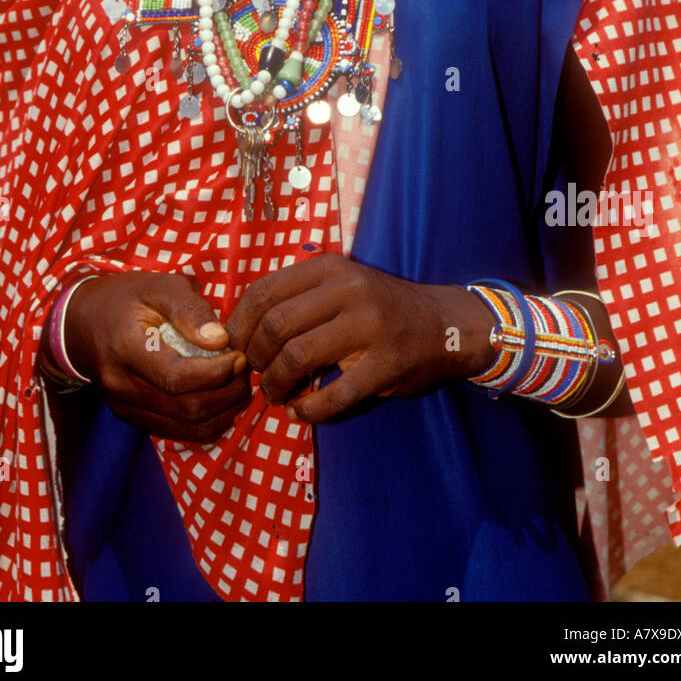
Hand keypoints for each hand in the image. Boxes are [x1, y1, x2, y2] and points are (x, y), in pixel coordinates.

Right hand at [59, 272, 251, 444]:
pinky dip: (208, 422)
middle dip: (228, 393)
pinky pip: (179, 433)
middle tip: (246, 369)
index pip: (177, 377)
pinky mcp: (133, 418)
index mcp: (126, 349)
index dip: (216, 373)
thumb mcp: (157, 286)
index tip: (239, 355)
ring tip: (239, 384)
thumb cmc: (126, 298)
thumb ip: (190, 309)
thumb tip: (221, 339)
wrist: (82, 324)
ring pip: (187, 428)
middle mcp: (122, 386)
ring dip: (223, 411)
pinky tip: (222, 399)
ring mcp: (126, 407)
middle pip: (187, 408)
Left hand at [226, 256, 496, 423]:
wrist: (444, 324)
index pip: (262, 292)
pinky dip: (309, 410)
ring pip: (298, 357)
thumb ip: (296, 298)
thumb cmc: (379, 306)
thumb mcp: (340, 284)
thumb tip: (237, 331)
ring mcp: (369, 327)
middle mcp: (348, 290)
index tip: (237, 347)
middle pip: (275, 326)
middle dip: (256, 358)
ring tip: (277, 395)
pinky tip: (301, 412)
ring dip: (276, 385)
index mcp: (330, 268)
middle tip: (259, 374)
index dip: (239, 326)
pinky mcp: (386, 364)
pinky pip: (334, 394)